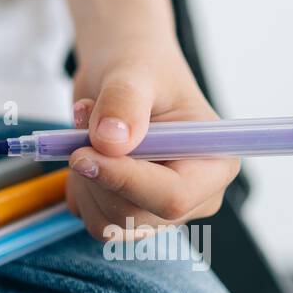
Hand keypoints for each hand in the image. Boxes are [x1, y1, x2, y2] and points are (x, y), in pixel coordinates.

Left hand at [67, 35, 238, 241]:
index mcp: (213, 164)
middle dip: (96, 175)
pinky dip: (78, 187)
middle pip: (134, 215)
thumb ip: (124, 102)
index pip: (173, 196)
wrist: (123, 75)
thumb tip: (110, 142)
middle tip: (85, 125)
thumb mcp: (133, 72)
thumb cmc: (141, 68)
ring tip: (88, 133)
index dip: (124, 180)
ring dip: (83, 181)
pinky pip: (91, 217)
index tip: (82, 154)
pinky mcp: (128, 213)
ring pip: (107, 224)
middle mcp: (194, 196)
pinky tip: (88, 153)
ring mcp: (159, 209)